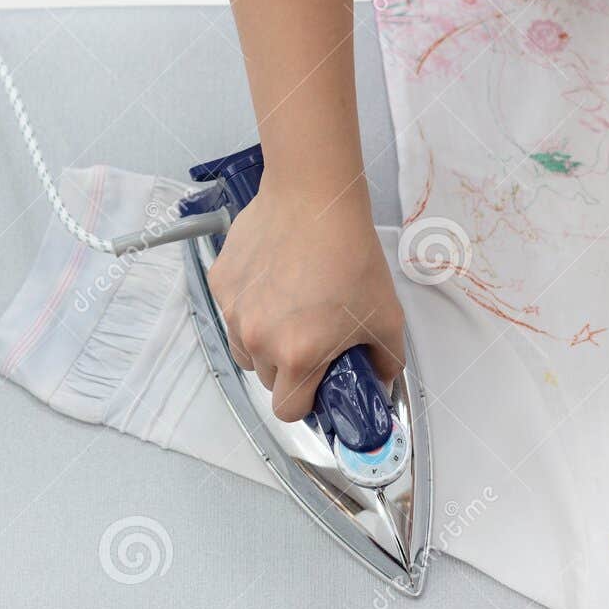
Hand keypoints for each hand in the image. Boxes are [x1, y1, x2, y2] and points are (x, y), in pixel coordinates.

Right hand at [206, 182, 404, 421]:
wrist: (315, 198)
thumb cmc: (348, 252)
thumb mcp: (387, 316)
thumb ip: (386, 360)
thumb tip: (379, 379)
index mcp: (299, 355)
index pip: (288, 410)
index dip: (306, 402)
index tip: (315, 388)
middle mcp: (259, 338)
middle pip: (267, 379)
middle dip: (288, 368)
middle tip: (311, 338)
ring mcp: (235, 311)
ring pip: (245, 349)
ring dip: (264, 342)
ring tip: (290, 310)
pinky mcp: (222, 284)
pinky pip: (233, 312)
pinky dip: (250, 305)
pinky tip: (275, 281)